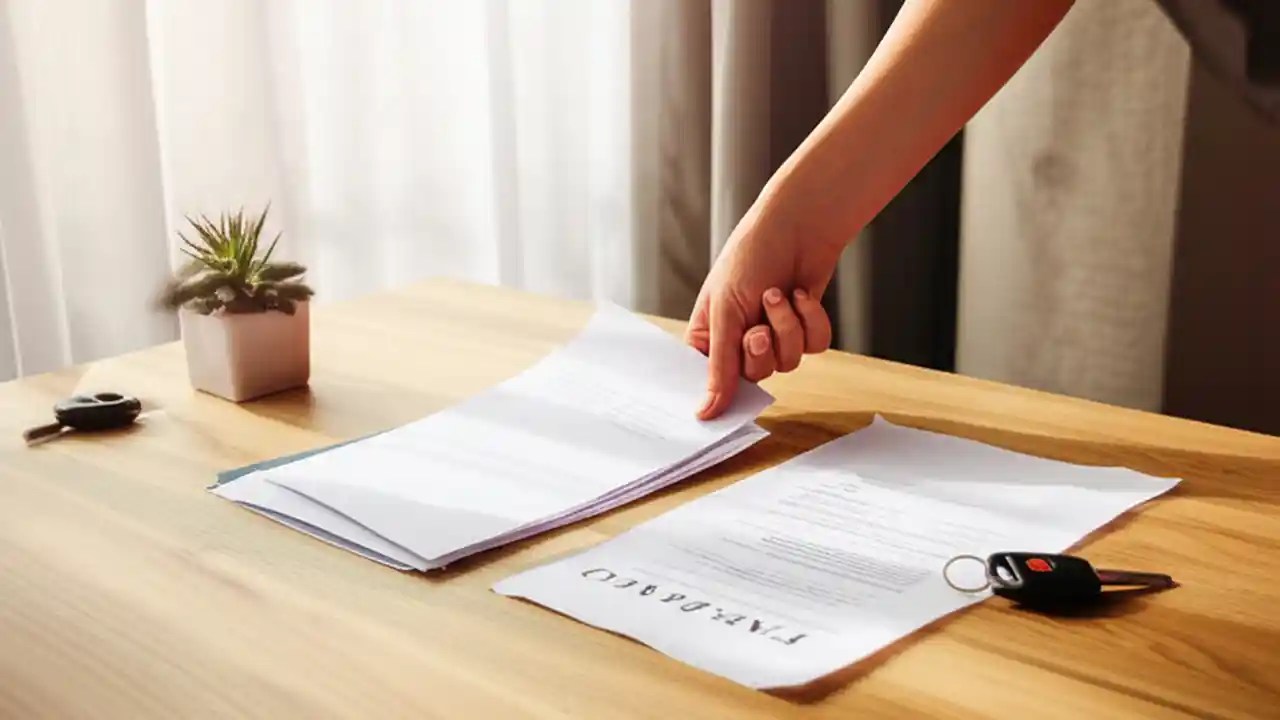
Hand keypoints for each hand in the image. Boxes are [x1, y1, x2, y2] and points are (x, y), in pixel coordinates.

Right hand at [685, 207, 840, 418]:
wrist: (797, 225)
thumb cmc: (750, 257)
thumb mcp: (726, 312)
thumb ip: (719, 366)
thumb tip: (706, 411)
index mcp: (709, 336)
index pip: (709, 381)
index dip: (720, 389)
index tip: (724, 394)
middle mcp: (739, 340)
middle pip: (753, 377)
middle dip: (761, 350)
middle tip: (759, 326)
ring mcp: (774, 335)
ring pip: (787, 364)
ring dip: (787, 328)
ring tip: (780, 295)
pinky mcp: (804, 328)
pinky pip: (813, 347)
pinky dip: (810, 320)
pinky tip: (800, 294)